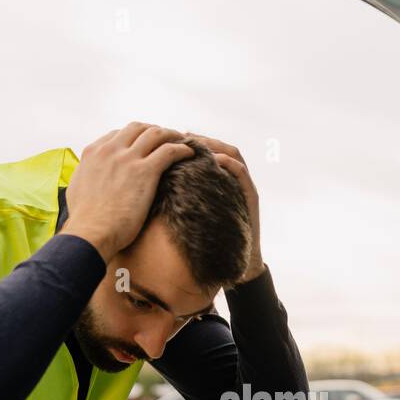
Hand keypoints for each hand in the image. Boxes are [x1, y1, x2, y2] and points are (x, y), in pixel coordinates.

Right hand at [63, 122, 195, 261]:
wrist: (91, 233)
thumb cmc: (85, 220)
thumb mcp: (77, 188)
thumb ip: (85, 175)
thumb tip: (88, 177)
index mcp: (93, 152)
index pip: (118, 134)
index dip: (135, 136)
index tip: (145, 144)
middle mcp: (110, 150)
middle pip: (138, 128)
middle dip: (154, 131)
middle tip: (166, 139)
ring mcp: (128, 159)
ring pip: (156, 134)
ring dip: (171, 136)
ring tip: (182, 142)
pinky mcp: (145, 172)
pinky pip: (169, 151)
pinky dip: (182, 149)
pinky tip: (189, 154)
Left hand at [185, 132, 264, 283]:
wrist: (234, 263)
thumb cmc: (209, 240)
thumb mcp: (191, 213)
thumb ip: (179, 196)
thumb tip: (148, 185)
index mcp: (219, 180)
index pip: (206, 150)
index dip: (191, 141)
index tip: (172, 138)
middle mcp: (233, 179)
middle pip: (219, 146)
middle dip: (202, 139)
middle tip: (183, 135)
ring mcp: (244, 186)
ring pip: (233, 154)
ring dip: (215, 146)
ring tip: (198, 144)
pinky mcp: (251, 196)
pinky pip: (241, 173)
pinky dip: (229, 164)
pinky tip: (215, 161)